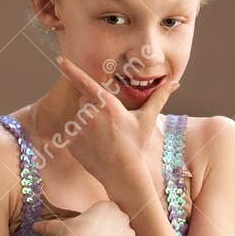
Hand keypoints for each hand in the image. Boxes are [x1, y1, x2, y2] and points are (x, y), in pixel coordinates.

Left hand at [55, 54, 177, 188]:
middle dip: (92, 105)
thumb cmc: (136, 145)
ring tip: (101, 137)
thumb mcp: (147, 120)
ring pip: (77, 115)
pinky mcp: (71, 142)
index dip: (71, 69)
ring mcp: (79, 129)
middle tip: (107, 124)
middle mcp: (90, 115)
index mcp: (107, 105)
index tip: (60, 60)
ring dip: (85, 121)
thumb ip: (159, 98)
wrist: (122, 175)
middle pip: (83, 99)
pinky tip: (93, 145)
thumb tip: (175, 83)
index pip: (84, 82)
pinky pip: (71, 131)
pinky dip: (79, 135)